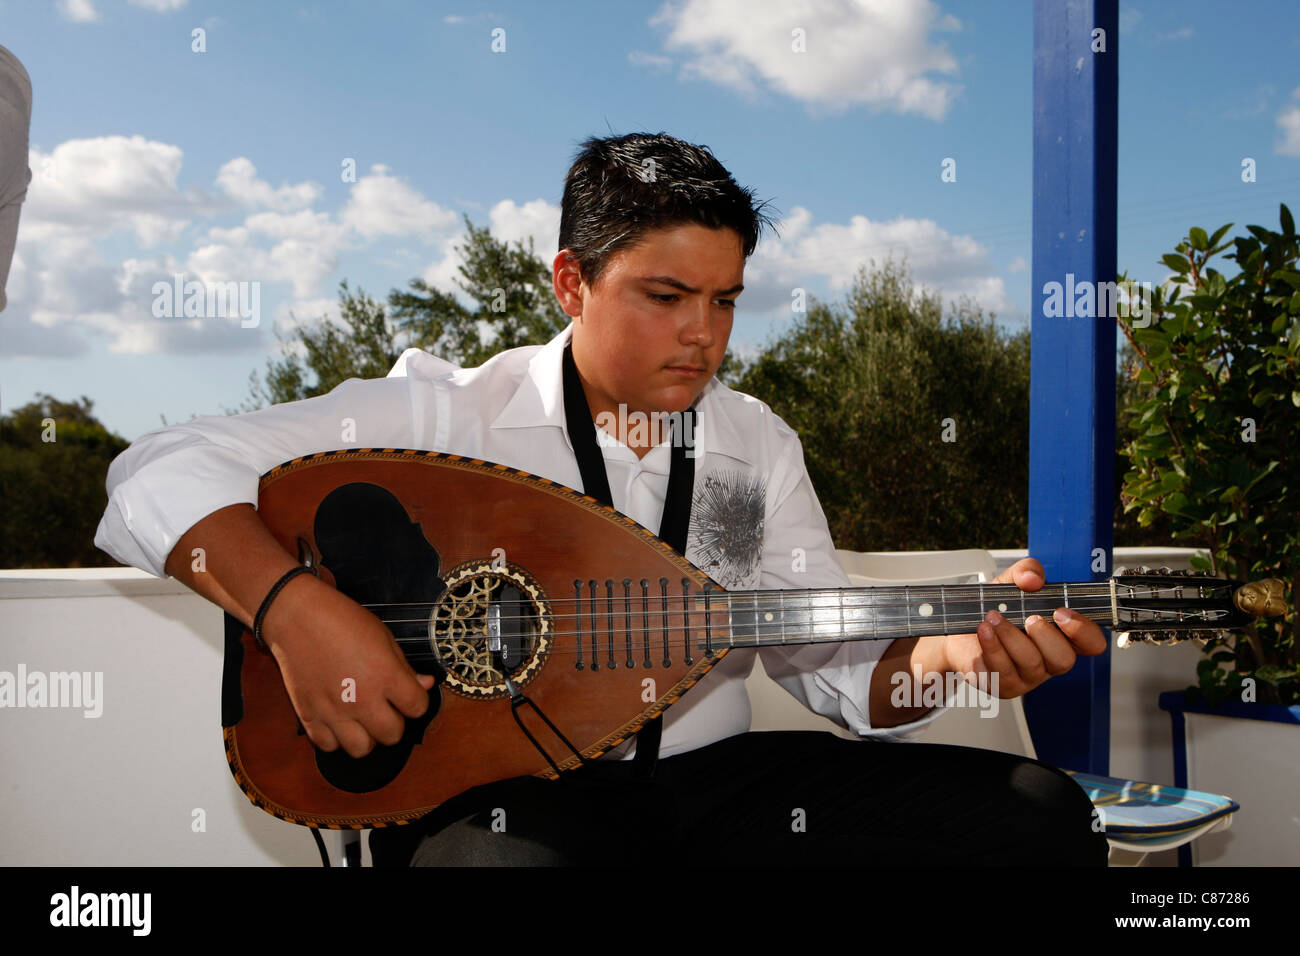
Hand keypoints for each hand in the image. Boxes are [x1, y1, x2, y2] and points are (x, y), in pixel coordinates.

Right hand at [259, 573, 435, 757]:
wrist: (297, 617)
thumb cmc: (342, 621)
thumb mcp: (383, 637)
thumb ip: (405, 667)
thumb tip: (426, 684)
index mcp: (385, 675)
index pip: (418, 708)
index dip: (417, 701)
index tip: (410, 695)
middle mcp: (361, 699)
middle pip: (392, 735)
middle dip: (395, 722)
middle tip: (387, 708)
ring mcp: (333, 711)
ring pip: (362, 749)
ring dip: (367, 736)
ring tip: (363, 719)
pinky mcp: (309, 716)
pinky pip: (329, 746)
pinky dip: (336, 738)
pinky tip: (339, 720)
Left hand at [920, 558, 1107, 699]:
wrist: (959, 630)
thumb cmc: (993, 610)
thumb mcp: (1011, 583)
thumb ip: (1026, 572)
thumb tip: (1033, 578)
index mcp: (1061, 637)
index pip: (1091, 643)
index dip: (1084, 631)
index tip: (1062, 612)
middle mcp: (1048, 660)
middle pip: (1064, 660)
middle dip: (1045, 636)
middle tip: (1029, 618)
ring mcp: (1027, 676)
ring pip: (1031, 664)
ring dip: (1011, 636)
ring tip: (993, 617)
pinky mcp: (1002, 685)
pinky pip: (1002, 671)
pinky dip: (992, 647)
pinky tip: (983, 631)